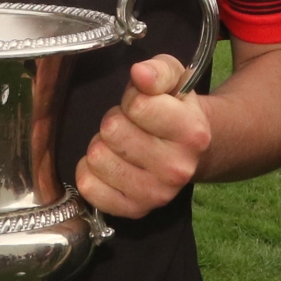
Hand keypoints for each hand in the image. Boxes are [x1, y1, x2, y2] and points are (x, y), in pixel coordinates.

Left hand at [76, 55, 211, 218]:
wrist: (191, 152)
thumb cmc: (175, 108)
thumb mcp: (175, 78)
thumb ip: (159, 70)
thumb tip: (140, 73)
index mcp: (191, 132)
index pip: (138, 106)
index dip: (132, 97)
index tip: (140, 103)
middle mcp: (177, 169)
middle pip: (113, 131)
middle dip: (115, 121)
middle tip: (129, 125)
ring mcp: (156, 194)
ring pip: (97, 158)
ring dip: (102, 145)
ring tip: (121, 145)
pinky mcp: (134, 210)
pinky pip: (88, 187)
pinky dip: (90, 172)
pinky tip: (110, 165)